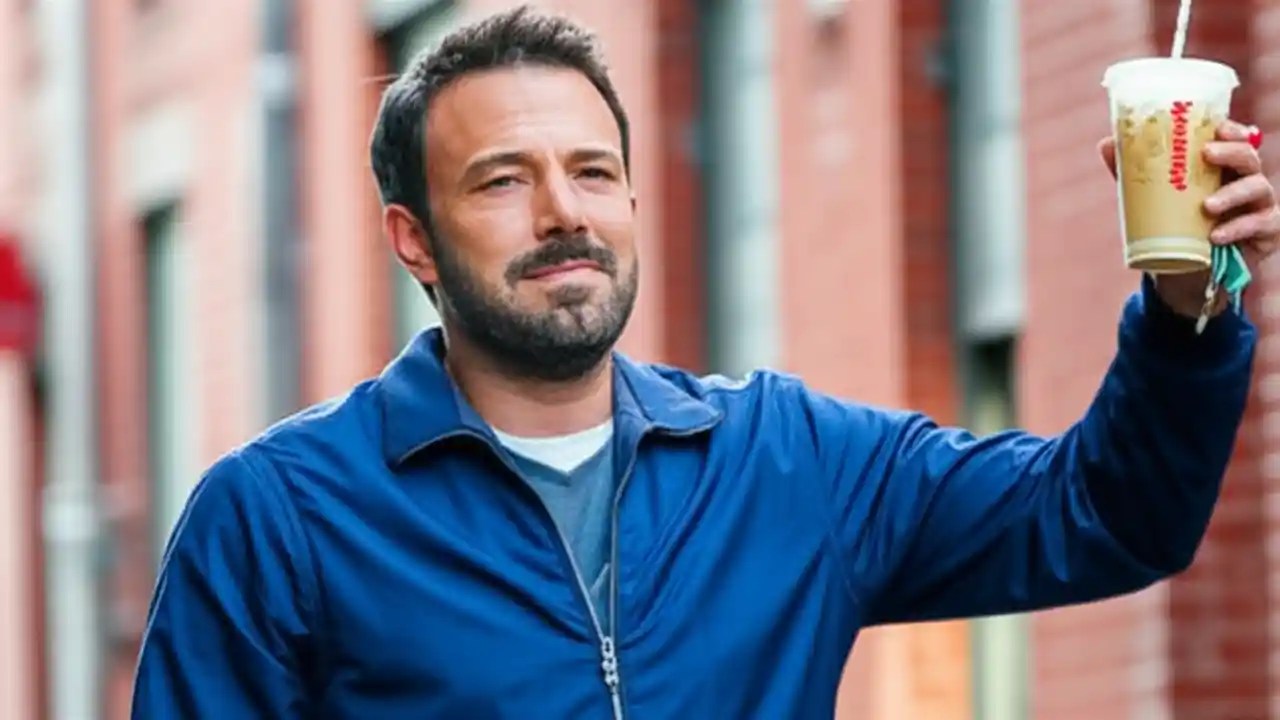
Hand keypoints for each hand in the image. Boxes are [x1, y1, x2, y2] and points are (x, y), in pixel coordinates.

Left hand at [1098, 120, 1279, 318]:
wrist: (1187, 274)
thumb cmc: (1175, 226)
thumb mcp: (1153, 199)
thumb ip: (1133, 173)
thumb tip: (1106, 144)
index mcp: (1223, 167)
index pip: (1236, 140)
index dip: (1232, 130)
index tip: (1216, 127)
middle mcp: (1246, 180)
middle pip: (1249, 157)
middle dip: (1230, 152)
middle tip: (1207, 154)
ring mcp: (1260, 205)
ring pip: (1257, 188)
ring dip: (1232, 194)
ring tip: (1207, 206)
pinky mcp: (1267, 231)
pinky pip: (1260, 224)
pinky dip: (1238, 229)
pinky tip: (1217, 236)